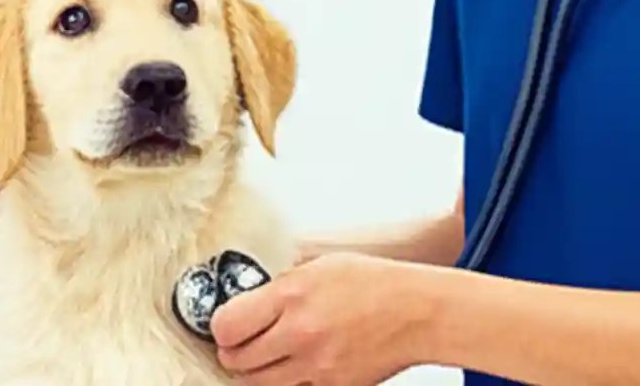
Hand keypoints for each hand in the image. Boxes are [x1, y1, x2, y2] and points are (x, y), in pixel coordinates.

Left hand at [211, 252, 433, 385]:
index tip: (227, 326)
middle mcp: (301, 332)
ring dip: (256, 372)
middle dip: (234, 352)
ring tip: (268, 356)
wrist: (418, 312)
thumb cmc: (377, 284)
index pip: (227, 325)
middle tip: (242, 343)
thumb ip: (282, 286)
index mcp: (294, 295)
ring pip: (258, 385)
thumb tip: (251, 302)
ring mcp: (317, 365)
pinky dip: (288, 383)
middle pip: (237, 360)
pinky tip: (296, 366)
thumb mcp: (322, 266)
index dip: (221, 328)